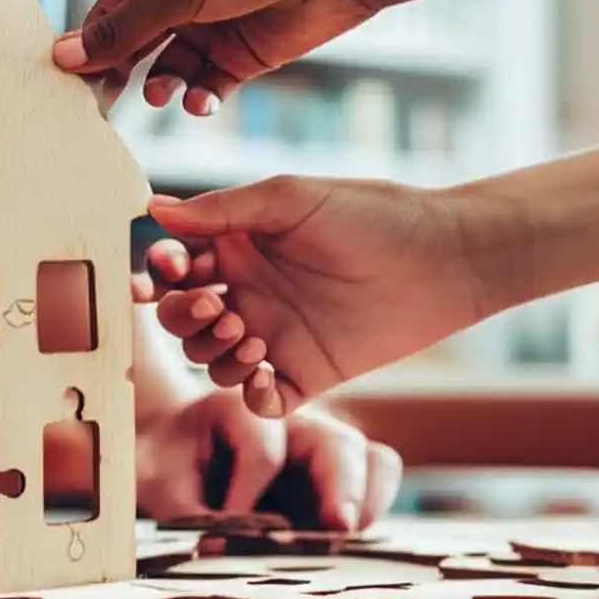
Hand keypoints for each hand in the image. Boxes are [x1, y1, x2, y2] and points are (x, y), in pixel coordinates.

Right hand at [52, 0, 377, 113]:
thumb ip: (123, 26)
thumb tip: (66, 55)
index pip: (107, 13)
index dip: (87, 48)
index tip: (70, 82)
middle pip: (131, 46)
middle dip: (118, 75)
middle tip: (102, 106)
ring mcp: (210, 27)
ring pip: (166, 71)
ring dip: (160, 87)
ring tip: (162, 94)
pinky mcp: (239, 57)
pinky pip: (204, 87)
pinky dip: (197, 99)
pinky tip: (200, 101)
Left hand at [136, 388, 401, 530]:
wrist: (167, 459)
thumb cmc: (165, 466)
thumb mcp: (160, 483)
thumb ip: (189, 510)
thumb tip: (223, 543)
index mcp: (239, 409)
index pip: (263, 450)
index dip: (248, 497)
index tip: (220, 536)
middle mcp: (290, 420)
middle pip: (334, 442)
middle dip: (338, 487)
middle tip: (334, 526)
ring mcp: (319, 446)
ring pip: (370, 458)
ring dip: (364, 499)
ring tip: (343, 532)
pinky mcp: (336, 477)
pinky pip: (378, 477)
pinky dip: (373, 505)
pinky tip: (345, 535)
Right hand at [144, 176, 483, 416]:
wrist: (445, 259)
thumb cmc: (372, 216)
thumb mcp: (290, 199)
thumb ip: (221, 209)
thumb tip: (153, 208)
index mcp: (239, 248)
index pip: (176, 267)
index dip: (160, 272)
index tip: (169, 269)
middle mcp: (249, 293)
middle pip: (183, 319)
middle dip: (185, 316)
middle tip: (218, 305)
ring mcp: (274, 336)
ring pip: (211, 361)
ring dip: (216, 352)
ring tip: (251, 335)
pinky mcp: (304, 374)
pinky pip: (257, 400)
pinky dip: (250, 394)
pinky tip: (265, 373)